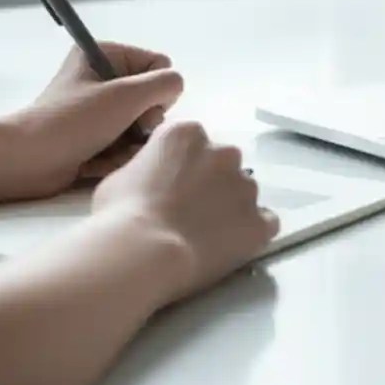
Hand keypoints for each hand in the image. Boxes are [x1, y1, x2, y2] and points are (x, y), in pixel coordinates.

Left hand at [10, 43, 184, 194]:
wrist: (28, 159)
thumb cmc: (73, 121)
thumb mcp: (125, 96)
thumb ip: (163, 84)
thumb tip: (176, 86)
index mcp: (104, 54)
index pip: (158, 64)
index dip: (156, 88)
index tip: (139, 106)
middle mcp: (100, 77)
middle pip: (151, 97)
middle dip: (146, 119)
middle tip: (131, 131)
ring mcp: (96, 108)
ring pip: (141, 124)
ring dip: (134, 141)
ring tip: (114, 150)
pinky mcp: (92, 136)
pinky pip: (125, 143)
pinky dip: (119, 155)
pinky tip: (103, 162)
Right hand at [92, 121, 280, 299]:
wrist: (143, 250)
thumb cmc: (120, 213)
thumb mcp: (121, 175)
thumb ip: (147, 167)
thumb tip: (152, 177)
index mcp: (187, 134)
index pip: (191, 143)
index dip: (180, 168)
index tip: (170, 189)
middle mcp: (223, 152)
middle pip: (222, 164)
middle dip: (210, 184)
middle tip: (188, 213)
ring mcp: (246, 186)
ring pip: (243, 193)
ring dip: (230, 208)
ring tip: (206, 236)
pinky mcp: (260, 221)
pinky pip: (265, 222)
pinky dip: (252, 232)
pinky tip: (230, 247)